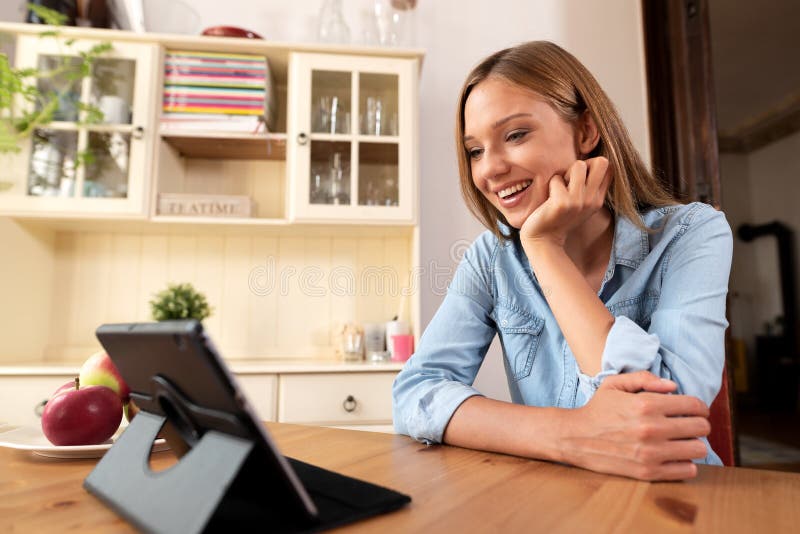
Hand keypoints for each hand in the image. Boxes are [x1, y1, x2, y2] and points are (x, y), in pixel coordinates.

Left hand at [520, 157, 610, 247]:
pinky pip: (557, 179)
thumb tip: (586, 162)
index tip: (578, 178)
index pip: (608, 168)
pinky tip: (548, 199)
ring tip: (558, 189)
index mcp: (598, 200)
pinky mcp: (563, 203)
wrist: (543, 240)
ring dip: (565, 173)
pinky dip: (551, 184)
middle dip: (583, 164)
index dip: (592, 166)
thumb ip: (587, 187)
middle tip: (569, 180)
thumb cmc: (556, 218)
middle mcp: (592, 200)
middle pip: (602, 161)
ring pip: (579, 165)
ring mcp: (579, 202)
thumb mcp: (579, 204)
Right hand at [561, 371, 710, 480]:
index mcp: (646, 404)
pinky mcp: (648, 472)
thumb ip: (644, 378)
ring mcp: (651, 453)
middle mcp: (652, 428)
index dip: (699, 407)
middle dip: (699, 424)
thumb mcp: (614, 384)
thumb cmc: (597, 409)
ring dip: (694, 444)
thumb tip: (673, 387)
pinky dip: (686, 464)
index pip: (694, 405)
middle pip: (701, 428)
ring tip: (682, 441)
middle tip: (689, 426)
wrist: (575, 438)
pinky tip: (675, 457)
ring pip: (699, 449)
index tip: (695, 411)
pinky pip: (687, 470)